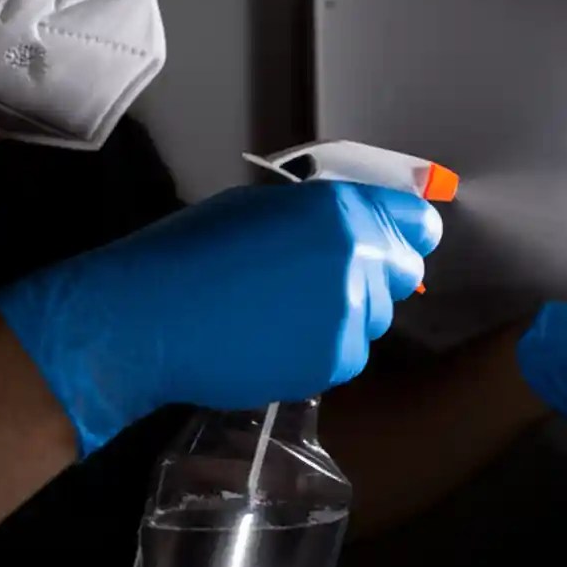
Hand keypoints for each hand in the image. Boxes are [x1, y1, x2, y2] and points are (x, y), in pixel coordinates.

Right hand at [0, 182, 441, 456]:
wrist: (149, 316)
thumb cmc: (190, 253)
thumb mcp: (262, 208)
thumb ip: (323, 215)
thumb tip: (362, 225)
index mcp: (339, 207)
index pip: (418, 223)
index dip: (404, 236)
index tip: (392, 245)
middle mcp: (357, 254)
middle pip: (404, 272)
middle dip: (375, 278)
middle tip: (323, 285)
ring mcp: (349, 310)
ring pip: (376, 318)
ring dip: (347, 317)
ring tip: (285, 315)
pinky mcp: (334, 359)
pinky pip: (349, 355)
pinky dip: (322, 353)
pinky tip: (276, 342)